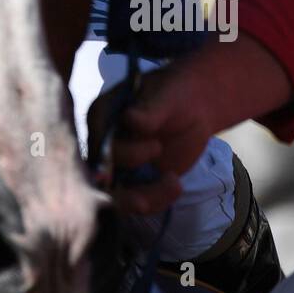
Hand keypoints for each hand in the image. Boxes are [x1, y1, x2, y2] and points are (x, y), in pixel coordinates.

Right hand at [87, 62, 214, 216]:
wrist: (195, 106)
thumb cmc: (174, 92)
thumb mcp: (164, 95)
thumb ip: (148, 111)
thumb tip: (130, 120)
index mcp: (102, 116)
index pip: (99, 142)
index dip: (121, 153)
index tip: (156, 146)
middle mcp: (104, 143)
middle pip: (103, 176)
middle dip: (125, 190)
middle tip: (149, 193)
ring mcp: (120, 165)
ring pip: (119, 196)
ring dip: (144, 199)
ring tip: (174, 185)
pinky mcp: (137, 180)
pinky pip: (140, 200)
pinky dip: (158, 200)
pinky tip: (176, 183)